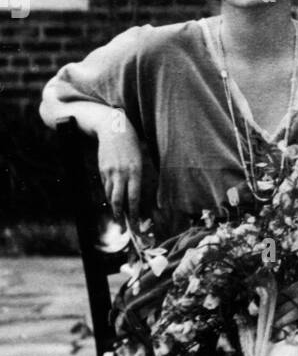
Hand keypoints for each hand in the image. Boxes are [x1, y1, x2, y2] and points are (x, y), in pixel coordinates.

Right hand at [97, 112, 142, 226]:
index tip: (134, 225)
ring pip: (110, 195)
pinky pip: (106, 186)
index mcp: (135, 171)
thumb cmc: (131, 145)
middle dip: (120, 216)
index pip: (134, 198)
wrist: (113, 128)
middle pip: (118, 200)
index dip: (134, 213)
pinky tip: (113, 199)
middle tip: (123, 227)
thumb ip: (136, 178)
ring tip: (119, 216)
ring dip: (114, 207)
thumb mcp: (138, 161)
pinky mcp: (102, 169)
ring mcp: (110, 171)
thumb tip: (134, 198)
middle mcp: (121, 173)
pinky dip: (110, 195)